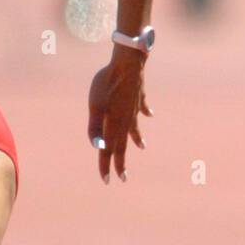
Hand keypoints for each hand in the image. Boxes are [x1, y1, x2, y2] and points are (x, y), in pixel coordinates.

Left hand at [87, 49, 152, 183]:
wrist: (128, 63)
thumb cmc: (107, 84)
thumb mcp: (95, 106)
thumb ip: (95, 128)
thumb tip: (98, 147)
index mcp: (114, 124)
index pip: (109, 150)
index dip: (106, 166)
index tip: (107, 181)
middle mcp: (126, 120)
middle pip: (122, 145)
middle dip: (121, 162)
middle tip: (123, 177)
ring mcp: (134, 108)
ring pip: (134, 128)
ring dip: (137, 140)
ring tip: (142, 148)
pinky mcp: (138, 96)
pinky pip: (142, 108)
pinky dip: (145, 113)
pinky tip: (150, 114)